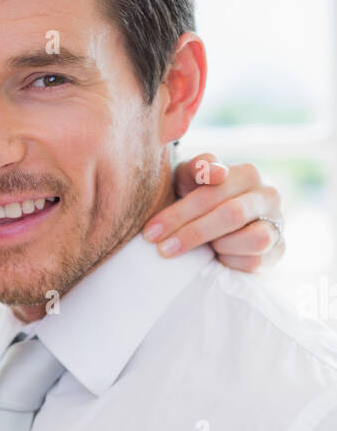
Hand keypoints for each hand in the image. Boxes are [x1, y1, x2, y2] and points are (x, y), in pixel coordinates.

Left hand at [148, 154, 283, 271]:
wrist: (218, 228)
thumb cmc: (199, 200)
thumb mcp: (189, 181)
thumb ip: (195, 168)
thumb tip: (216, 171)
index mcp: (246, 173)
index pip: (214, 191)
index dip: (181, 212)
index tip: (151, 231)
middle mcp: (268, 195)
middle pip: (231, 215)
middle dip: (192, 233)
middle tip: (162, 249)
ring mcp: (277, 222)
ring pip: (255, 238)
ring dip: (222, 245)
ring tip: (205, 248)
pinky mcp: (279, 249)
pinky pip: (256, 260)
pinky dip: (232, 261)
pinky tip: (219, 258)